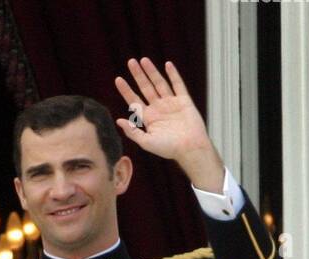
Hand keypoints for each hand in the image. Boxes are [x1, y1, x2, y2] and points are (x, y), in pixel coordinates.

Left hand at [114, 58, 220, 186]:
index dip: (126, 90)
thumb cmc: (169, 149)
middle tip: (131, 62)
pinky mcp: (184, 101)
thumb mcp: (147, 142)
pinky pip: (178, 85)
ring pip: (159, 83)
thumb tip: (119, 120)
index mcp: (149, 118)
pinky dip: (173, 75)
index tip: (118, 79)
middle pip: (145, 88)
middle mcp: (158, 108)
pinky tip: (167, 65)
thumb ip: (133, 131)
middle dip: (138, 75)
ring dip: (152, 72)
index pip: (134, 100)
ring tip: (143, 60)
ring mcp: (171, 103)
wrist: (190, 148)